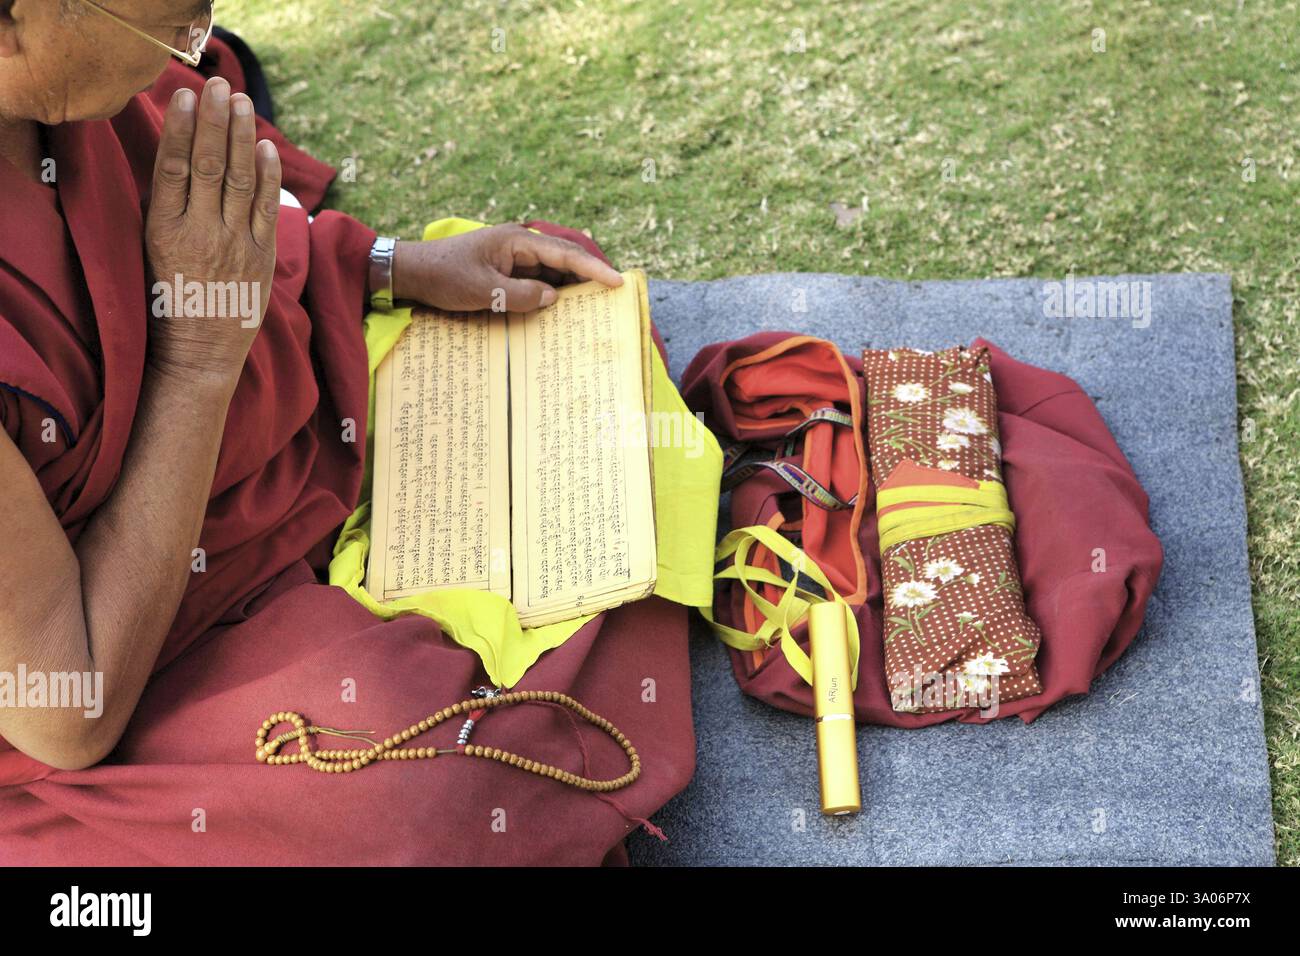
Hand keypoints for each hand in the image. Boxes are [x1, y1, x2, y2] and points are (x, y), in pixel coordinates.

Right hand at [145, 78, 281, 385]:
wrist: (200, 351)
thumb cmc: (174, 299)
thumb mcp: (157, 252)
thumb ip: (171, 210)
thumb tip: (183, 162)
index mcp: (165, 231)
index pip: (172, 168)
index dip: (179, 129)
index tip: (185, 96)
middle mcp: (200, 234)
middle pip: (207, 166)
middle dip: (215, 122)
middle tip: (219, 86)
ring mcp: (234, 245)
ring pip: (238, 181)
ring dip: (241, 137)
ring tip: (241, 103)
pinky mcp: (261, 258)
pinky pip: (264, 209)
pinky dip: (266, 175)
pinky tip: (265, 146)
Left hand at [391, 223, 622, 311]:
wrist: (412, 272)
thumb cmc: (444, 276)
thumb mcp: (483, 290)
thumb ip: (521, 295)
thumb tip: (553, 298)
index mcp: (517, 241)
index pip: (565, 254)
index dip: (593, 269)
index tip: (616, 281)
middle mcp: (520, 245)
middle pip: (563, 260)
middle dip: (589, 276)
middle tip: (614, 295)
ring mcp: (513, 258)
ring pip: (551, 272)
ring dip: (570, 287)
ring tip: (594, 306)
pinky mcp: (505, 271)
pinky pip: (535, 281)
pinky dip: (550, 294)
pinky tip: (560, 309)